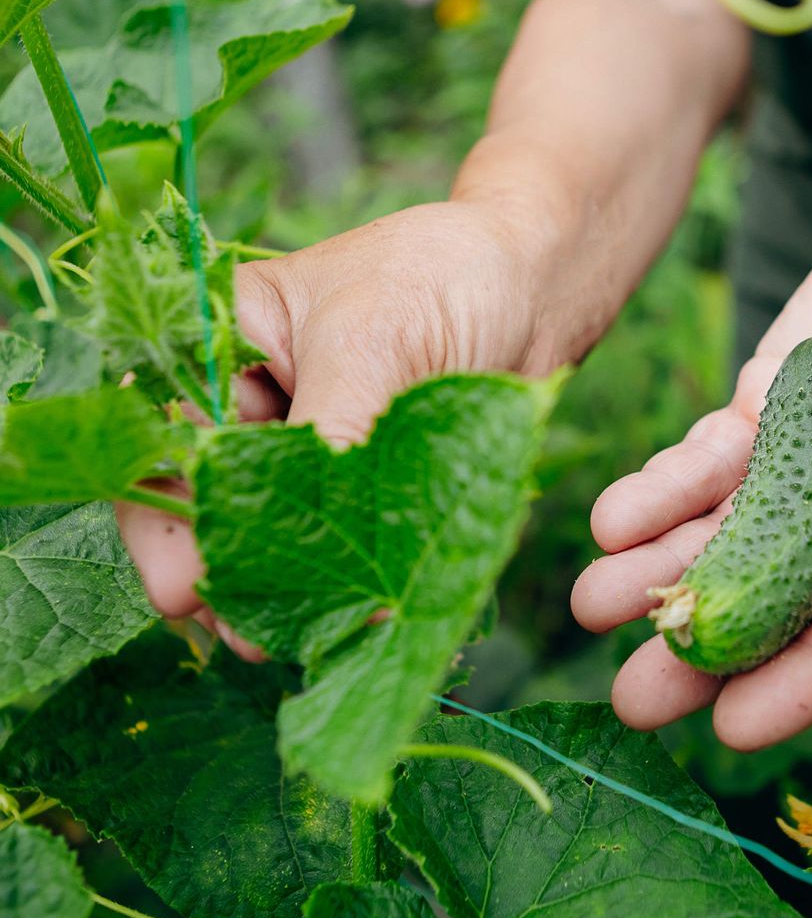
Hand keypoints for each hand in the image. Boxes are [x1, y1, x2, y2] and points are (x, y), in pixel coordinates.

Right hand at [117, 200, 554, 657]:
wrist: (540, 282)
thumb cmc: (446, 276)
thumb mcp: (372, 343)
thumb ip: (328, 441)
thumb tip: (302, 550)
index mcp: (223, 340)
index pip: (168, 436)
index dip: (165, 516)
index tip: (185, 588)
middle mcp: (259, 399)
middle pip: (213, 497)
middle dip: (224, 567)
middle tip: (243, 635)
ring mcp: (315, 445)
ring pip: (276, 529)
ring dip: (281, 587)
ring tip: (287, 641)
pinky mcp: (369, 484)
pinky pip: (342, 539)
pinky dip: (342, 578)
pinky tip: (349, 617)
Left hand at [571, 164, 811, 749]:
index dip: (810, 677)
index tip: (735, 727)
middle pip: (785, 596)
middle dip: (710, 645)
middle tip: (633, 698)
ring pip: (730, 532)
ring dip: (662, 570)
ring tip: (589, 606)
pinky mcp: (769, 409)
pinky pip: (709, 461)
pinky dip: (662, 490)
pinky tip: (611, 520)